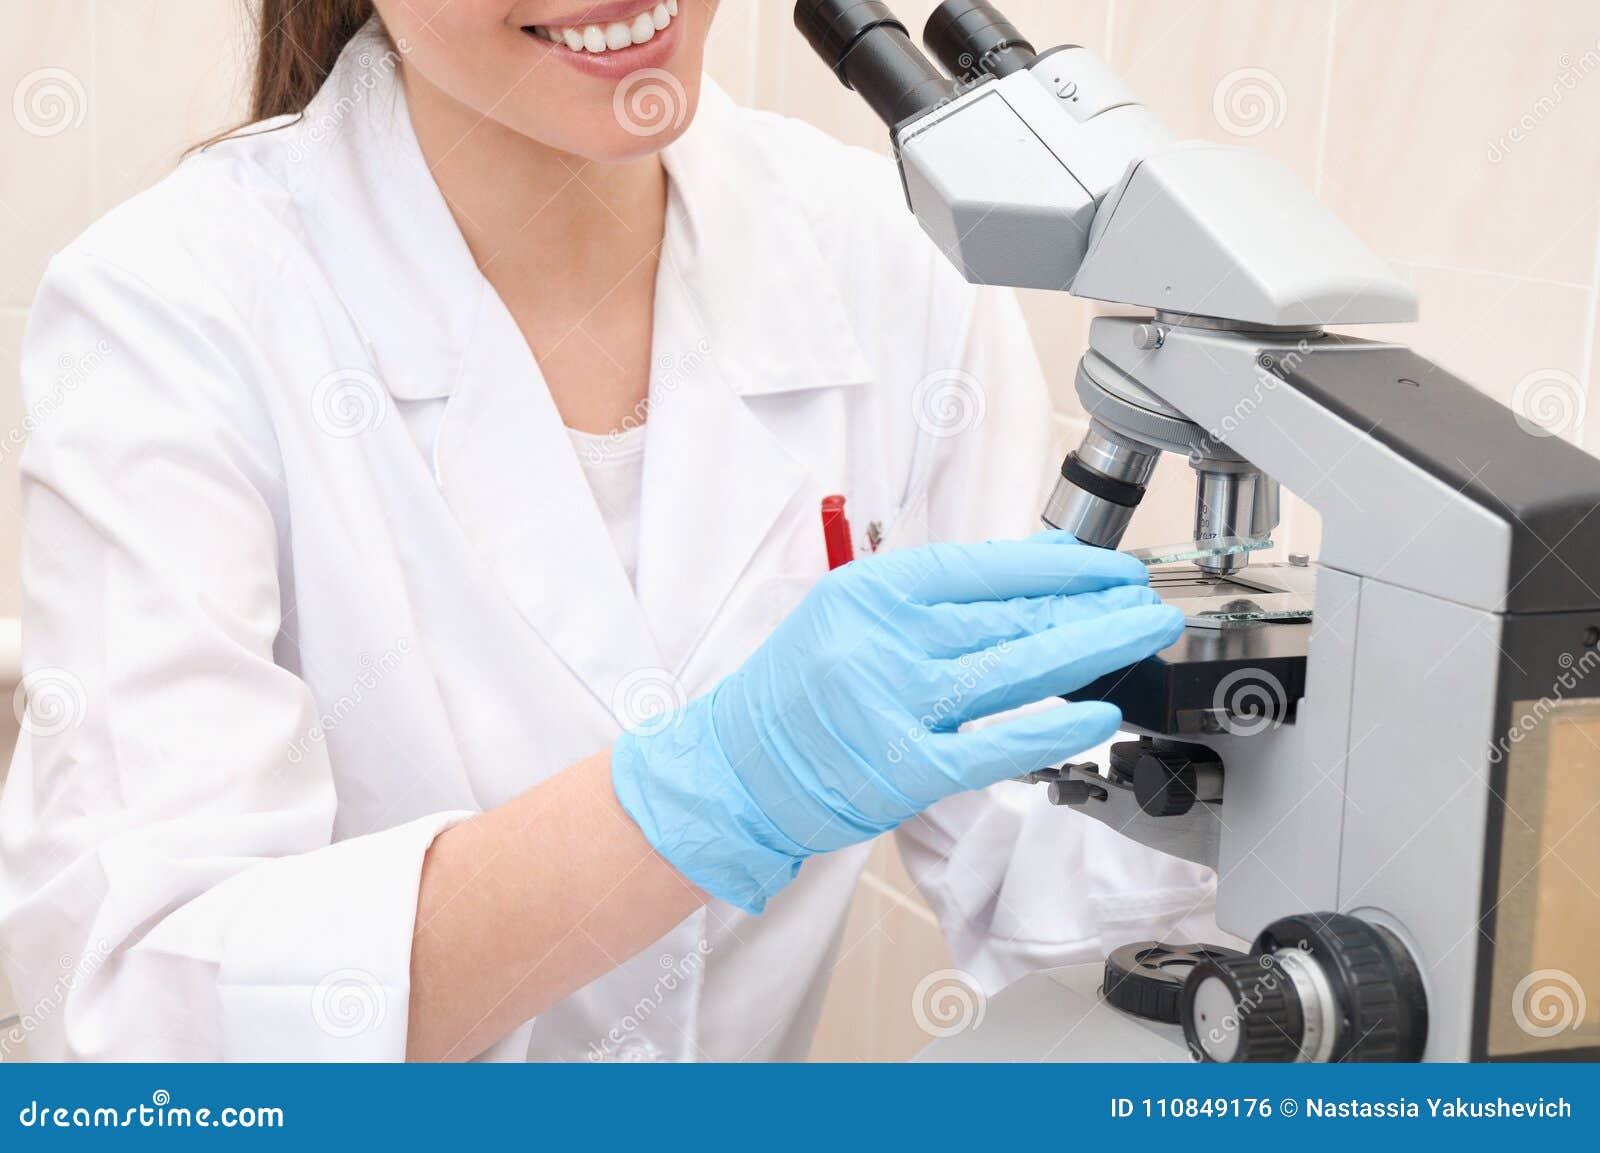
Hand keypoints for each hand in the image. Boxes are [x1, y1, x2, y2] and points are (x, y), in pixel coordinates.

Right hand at [610, 532, 1184, 910]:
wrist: (739, 767)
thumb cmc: (798, 688)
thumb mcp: (853, 612)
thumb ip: (936, 597)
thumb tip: (1036, 578)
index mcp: (873, 591)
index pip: (988, 568)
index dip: (1062, 566)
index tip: (1111, 568)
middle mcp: (885, 641)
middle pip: (1012, 616)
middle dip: (1092, 606)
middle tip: (1149, 600)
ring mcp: (895, 705)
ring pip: (1014, 670)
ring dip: (1090, 650)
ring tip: (1143, 635)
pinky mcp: (903, 770)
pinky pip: (994, 746)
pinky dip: (1051, 729)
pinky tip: (1099, 713)